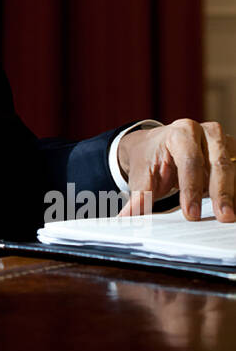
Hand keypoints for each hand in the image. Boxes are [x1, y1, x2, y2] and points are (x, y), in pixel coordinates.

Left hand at [117, 120, 235, 221]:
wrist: (157, 145)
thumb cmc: (151, 159)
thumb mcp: (142, 176)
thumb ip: (138, 197)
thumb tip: (126, 218)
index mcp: (181, 133)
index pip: (190, 161)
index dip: (191, 188)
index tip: (192, 214)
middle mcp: (206, 132)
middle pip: (219, 163)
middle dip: (222, 192)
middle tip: (224, 217)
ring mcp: (223, 141)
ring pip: (233, 167)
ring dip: (232, 192)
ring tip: (231, 215)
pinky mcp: (233, 153)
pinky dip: (235, 190)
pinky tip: (233, 206)